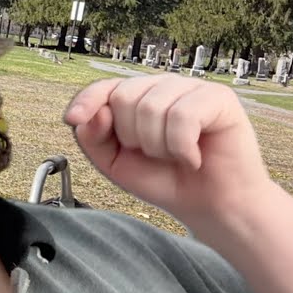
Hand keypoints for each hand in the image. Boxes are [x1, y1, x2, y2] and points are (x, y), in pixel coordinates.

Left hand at [63, 75, 270, 224]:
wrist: (209, 206)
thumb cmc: (164, 179)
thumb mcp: (114, 163)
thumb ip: (93, 138)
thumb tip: (90, 114)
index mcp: (135, 97)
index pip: (102, 87)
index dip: (86, 101)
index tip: (73, 118)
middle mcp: (161, 86)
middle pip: (124, 97)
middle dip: (133, 138)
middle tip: (155, 155)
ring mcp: (190, 88)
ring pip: (152, 106)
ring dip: (159, 146)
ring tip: (175, 156)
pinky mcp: (218, 97)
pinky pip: (183, 115)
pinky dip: (183, 147)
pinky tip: (193, 157)